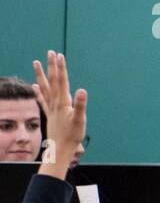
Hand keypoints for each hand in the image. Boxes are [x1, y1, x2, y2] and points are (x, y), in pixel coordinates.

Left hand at [32, 52, 86, 170]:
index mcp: (63, 102)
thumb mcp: (80, 120)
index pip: (62, 81)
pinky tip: (34, 86)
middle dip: (52, 66)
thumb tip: (82, 90)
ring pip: (45, 87)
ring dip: (41, 75)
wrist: (60, 149)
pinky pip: (42, 100)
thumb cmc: (72, 136)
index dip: (61, 68)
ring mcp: (51, 108)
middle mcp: (55, 102)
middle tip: (50, 53)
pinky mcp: (49, 114)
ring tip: (36, 63)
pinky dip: (37, 92)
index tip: (59, 56)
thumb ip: (81, 105)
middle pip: (53, 81)